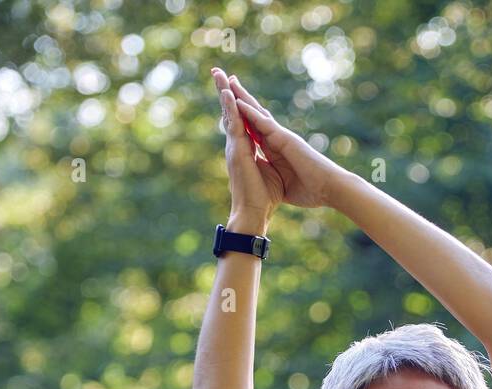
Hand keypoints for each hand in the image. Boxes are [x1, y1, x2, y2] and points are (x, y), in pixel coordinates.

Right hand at [212, 67, 279, 226]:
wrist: (254, 214)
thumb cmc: (263, 199)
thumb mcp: (269, 174)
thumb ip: (267, 161)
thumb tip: (273, 159)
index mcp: (245, 150)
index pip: (240, 121)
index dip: (236, 104)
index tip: (233, 87)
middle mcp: (236, 146)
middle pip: (230, 113)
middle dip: (225, 92)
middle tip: (218, 72)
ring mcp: (235, 148)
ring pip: (229, 114)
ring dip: (224, 93)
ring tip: (218, 74)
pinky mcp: (238, 152)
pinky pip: (234, 125)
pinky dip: (231, 109)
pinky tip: (228, 94)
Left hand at [222, 71, 343, 209]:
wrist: (330, 190)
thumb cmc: (311, 190)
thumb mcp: (283, 184)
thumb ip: (273, 176)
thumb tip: (266, 183)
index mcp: (274, 149)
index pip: (253, 129)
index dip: (240, 117)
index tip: (227, 107)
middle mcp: (277, 138)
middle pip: (254, 115)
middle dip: (239, 99)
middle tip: (225, 80)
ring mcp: (281, 136)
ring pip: (257, 112)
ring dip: (242, 97)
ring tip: (228, 81)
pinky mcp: (286, 138)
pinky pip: (264, 122)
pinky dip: (251, 112)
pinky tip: (238, 101)